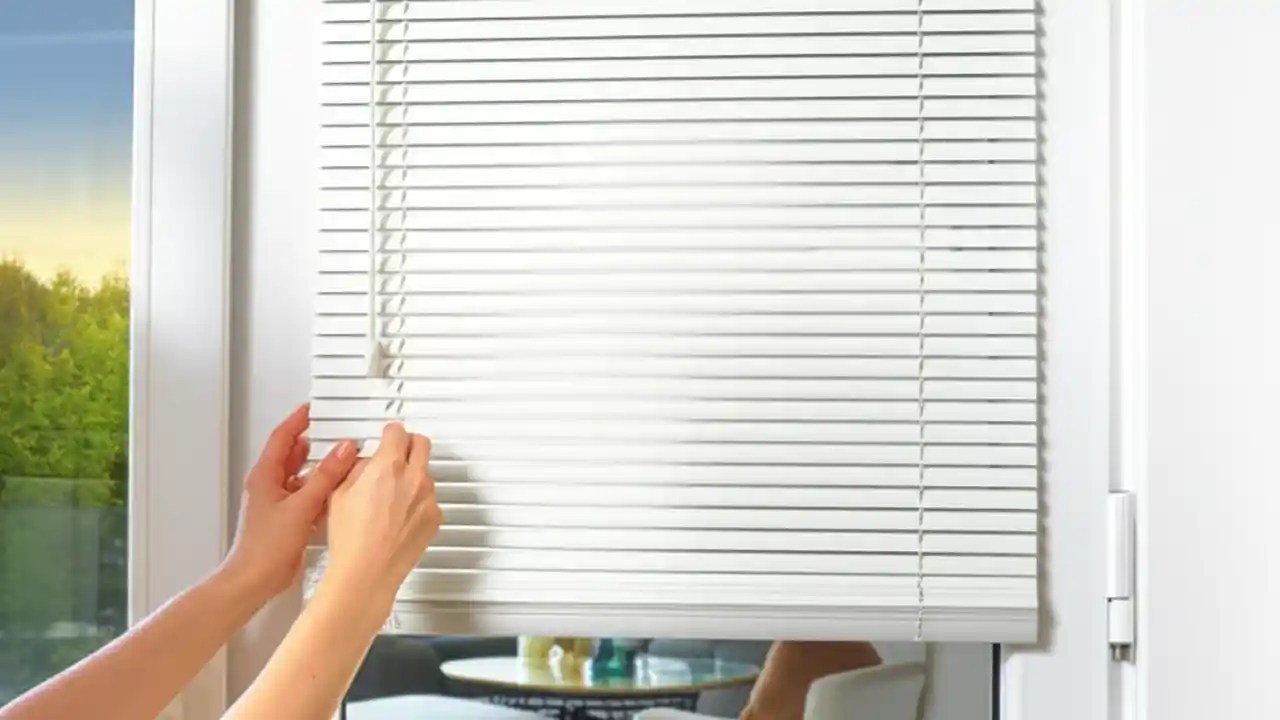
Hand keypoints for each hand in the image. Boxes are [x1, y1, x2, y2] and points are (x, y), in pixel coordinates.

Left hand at [222, 404, 358, 601]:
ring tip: (342, 459)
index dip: (297, 421)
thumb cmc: (265, 546)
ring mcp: (278, 504)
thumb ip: (325, 476)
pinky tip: (337, 492)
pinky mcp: (287, 520)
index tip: (312, 410)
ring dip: (320, 468)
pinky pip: (306, 497)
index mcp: (264, 476)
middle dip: (312, 443)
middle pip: (292, 455)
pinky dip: (321, 491)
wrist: (254, 580)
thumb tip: (343, 451)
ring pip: (301, 477)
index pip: (282, 438)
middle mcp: (269, 487)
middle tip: (333, 432)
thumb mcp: (301, 506)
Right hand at [324, 422, 440, 604]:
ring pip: (426, 473)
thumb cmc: (352, 539)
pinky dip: (419, 501)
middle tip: (397, 452)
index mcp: (388, 467)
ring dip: (413, 476)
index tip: (386, 436)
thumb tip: (365, 461)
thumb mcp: (339, 494)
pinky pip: (430, 499)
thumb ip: (356, 469)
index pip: (397, 431)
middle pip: (422, 443)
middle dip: (409, 444)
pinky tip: (400, 515)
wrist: (368, 571)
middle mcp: (414, 478)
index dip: (389, 432)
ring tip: (392, 495)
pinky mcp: (435, 517)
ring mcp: (428, 498)